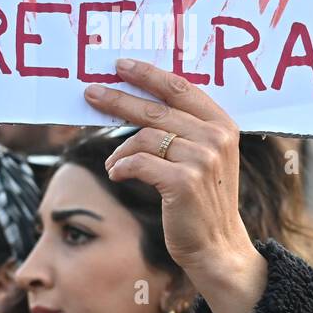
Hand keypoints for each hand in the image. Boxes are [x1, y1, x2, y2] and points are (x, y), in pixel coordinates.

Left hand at [84, 59, 266, 312]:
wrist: (217, 246)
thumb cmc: (203, 201)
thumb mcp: (205, 157)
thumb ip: (185, 129)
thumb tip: (139, 103)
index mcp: (222, 125)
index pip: (181, 88)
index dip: (149, 75)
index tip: (121, 66)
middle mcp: (215, 137)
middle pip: (155, 109)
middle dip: (118, 99)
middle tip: (90, 92)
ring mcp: (201, 158)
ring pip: (143, 138)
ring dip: (120, 151)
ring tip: (113, 164)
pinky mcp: (183, 181)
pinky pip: (138, 162)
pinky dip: (122, 167)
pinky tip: (117, 174)